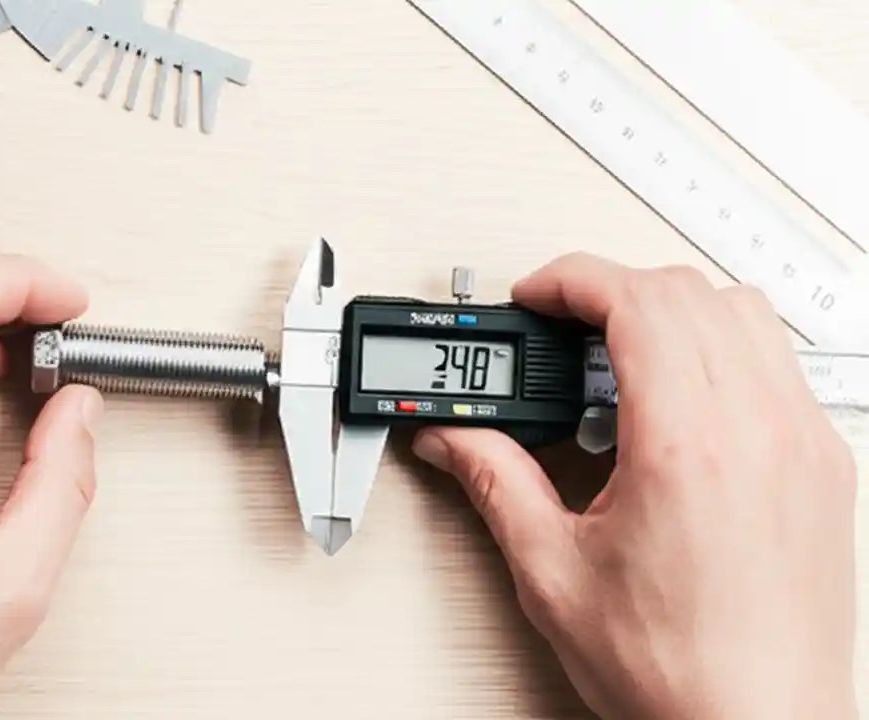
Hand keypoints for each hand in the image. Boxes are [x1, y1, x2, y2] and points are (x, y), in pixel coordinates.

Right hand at [413, 254, 857, 719]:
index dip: (573, 280)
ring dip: (674, 311)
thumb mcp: (554, 573)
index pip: (637, 300)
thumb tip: (454, 439)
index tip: (537, 296)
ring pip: (745, 313)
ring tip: (620, 357)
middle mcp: (759, 430)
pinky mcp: (823, 466)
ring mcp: (802, 444)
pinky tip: (678, 405)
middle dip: (614, 289)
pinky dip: (721, 349)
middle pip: (690, 291)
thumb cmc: (678, 674)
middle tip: (563, 325)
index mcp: (687, 446)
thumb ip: (497, 483)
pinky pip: (778, 363)